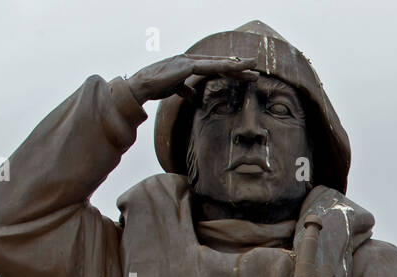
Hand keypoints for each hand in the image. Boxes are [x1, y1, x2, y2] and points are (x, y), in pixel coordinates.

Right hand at [126, 53, 258, 103]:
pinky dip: (222, 66)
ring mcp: (188, 61)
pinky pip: (209, 66)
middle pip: (219, 62)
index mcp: (190, 65)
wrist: (141, 86)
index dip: (230, 70)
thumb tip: (195, 97)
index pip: (214, 67)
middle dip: (238, 66)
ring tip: (252, 66)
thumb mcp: (175, 88)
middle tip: (255, 68)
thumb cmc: (156, 86)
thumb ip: (186, 90)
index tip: (244, 74)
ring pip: (217, 62)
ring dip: (236, 64)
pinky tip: (234, 67)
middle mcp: (191, 60)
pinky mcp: (185, 65)